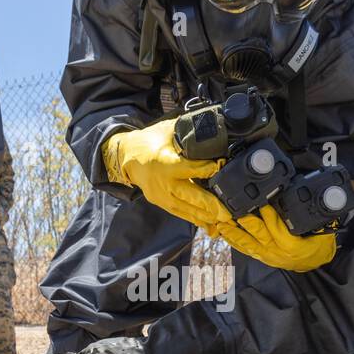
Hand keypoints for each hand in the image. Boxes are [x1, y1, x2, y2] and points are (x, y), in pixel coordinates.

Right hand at [102, 118, 230, 226]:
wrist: (126, 157)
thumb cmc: (148, 142)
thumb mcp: (167, 131)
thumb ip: (187, 132)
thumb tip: (210, 128)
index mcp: (165, 163)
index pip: (191, 168)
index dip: (208, 169)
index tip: (221, 167)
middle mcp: (164, 182)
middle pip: (191, 196)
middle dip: (210, 205)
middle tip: (227, 212)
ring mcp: (161, 195)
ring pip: (187, 209)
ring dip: (206, 216)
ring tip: (223, 220)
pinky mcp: (161, 202)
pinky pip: (180, 213)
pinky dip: (195, 220)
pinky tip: (209, 225)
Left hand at [213, 204, 337, 271]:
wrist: (315, 261)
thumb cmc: (318, 244)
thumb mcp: (321, 230)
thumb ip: (309, 217)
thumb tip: (297, 198)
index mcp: (294, 247)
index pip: (279, 229)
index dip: (269, 215)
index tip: (262, 201)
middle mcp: (278, 253)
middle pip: (260, 236)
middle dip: (246, 224)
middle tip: (235, 213)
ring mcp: (268, 256)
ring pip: (248, 244)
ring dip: (234, 233)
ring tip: (222, 223)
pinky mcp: (262, 257)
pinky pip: (246, 250)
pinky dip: (234, 241)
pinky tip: (224, 233)